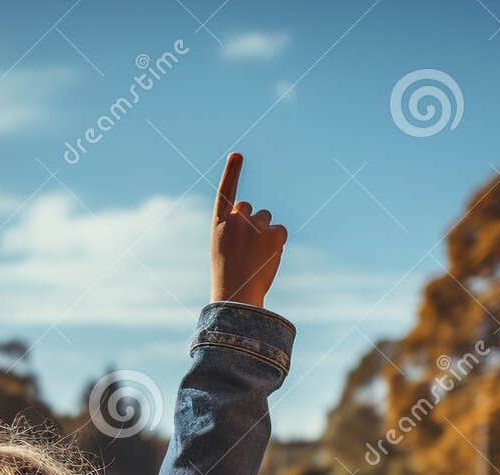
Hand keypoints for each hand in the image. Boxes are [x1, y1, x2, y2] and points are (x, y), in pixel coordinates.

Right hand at [211, 152, 286, 307]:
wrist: (238, 295)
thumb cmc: (228, 275)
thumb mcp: (224, 249)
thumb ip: (236, 229)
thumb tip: (263, 221)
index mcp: (219, 222)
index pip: (226, 191)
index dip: (232, 172)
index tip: (237, 155)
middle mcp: (237, 218)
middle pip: (248, 208)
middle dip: (251, 221)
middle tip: (246, 246)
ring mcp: (256, 224)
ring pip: (265, 218)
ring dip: (264, 231)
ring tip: (256, 256)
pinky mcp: (275, 232)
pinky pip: (280, 230)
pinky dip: (277, 242)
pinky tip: (268, 257)